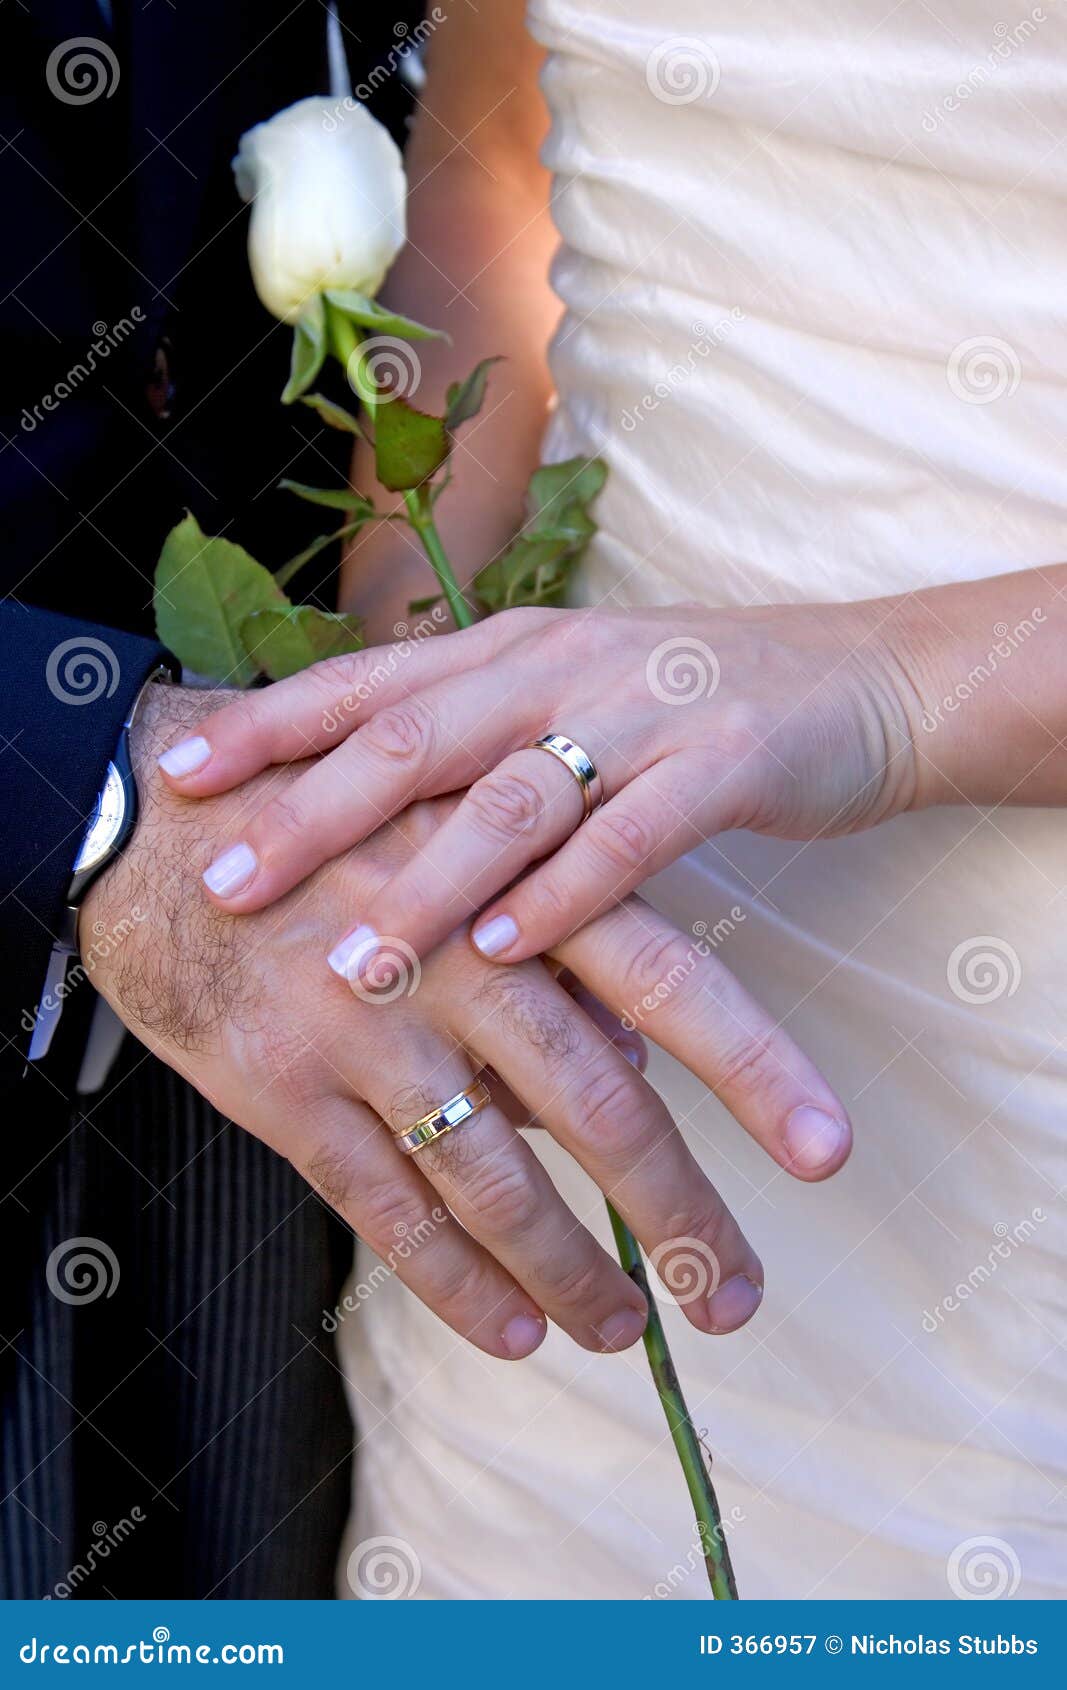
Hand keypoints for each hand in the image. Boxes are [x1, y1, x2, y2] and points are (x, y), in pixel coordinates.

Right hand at [86, 685, 815, 1359]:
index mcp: (515, 881)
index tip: (827, 1154)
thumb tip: (632, 1059)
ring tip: (623, 1330)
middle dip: (677, 1213)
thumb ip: (547, 947)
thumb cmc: (329, 827)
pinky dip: (455, 1280)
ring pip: (494, 1178)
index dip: (756, 1070)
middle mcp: (452, 956)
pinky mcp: (282, 1086)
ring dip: (569, 1270)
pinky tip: (511, 1330)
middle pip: (598, 1105)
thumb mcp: (454, 844)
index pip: (669, 980)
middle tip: (736, 1294)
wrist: (149, 818)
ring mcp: (364, 1028)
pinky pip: (385, 1208)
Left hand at [157, 601, 917, 967]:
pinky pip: (629, 838)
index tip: (182, 775)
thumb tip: (359, 807)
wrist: (862, 680)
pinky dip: (562, 898)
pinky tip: (506, 951)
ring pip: (511, 798)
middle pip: (414, 739)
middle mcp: (562, 667)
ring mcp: (644, 710)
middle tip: (224, 883)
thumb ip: (477, 741)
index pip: (371, 682)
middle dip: (310, 814)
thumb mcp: (569, 700)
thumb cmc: (693, 706)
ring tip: (353, 959)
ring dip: (425, 884)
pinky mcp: (723, 762)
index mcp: (514, 649)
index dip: (273, 725)